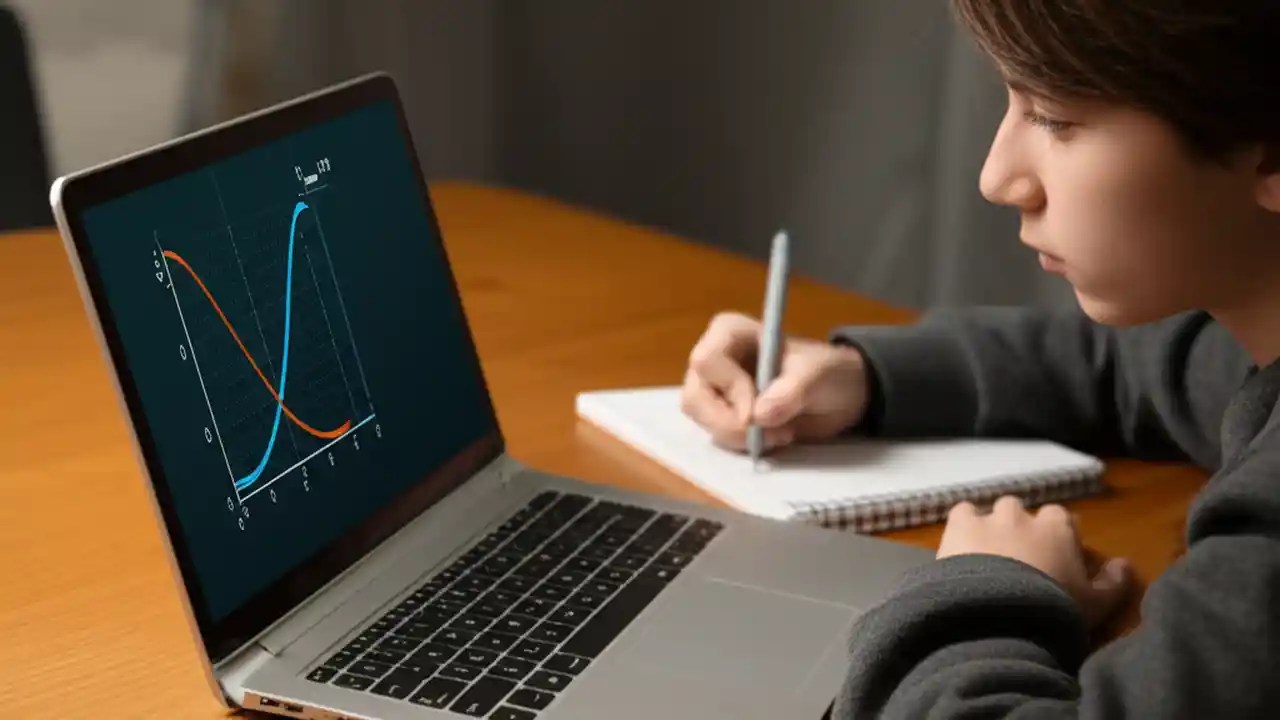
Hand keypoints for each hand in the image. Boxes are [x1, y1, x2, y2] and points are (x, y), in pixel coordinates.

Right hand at [679, 312, 869, 451]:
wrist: (838, 396)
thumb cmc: (826, 372)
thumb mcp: (818, 375)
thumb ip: (792, 391)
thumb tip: (759, 415)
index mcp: (729, 333)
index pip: (707, 361)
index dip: (729, 389)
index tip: (758, 413)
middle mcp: (713, 361)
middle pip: (694, 398)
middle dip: (729, 424)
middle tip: (769, 434)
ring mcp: (713, 391)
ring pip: (703, 422)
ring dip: (739, 437)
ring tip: (779, 433)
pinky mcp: (720, 417)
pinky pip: (717, 437)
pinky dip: (743, 445)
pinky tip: (773, 437)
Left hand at [938, 496, 1132, 628]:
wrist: (1000, 617)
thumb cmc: (1056, 609)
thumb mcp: (1097, 605)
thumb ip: (1114, 582)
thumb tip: (1124, 564)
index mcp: (1058, 526)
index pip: (1061, 519)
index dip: (1057, 536)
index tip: (1054, 557)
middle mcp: (1023, 514)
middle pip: (1021, 513)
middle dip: (1020, 530)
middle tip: (1016, 560)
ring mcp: (988, 518)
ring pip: (989, 512)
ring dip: (990, 528)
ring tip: (985, 557)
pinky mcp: (957, 527)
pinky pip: (961, 515)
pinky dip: (962, 528)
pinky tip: (960, 549)